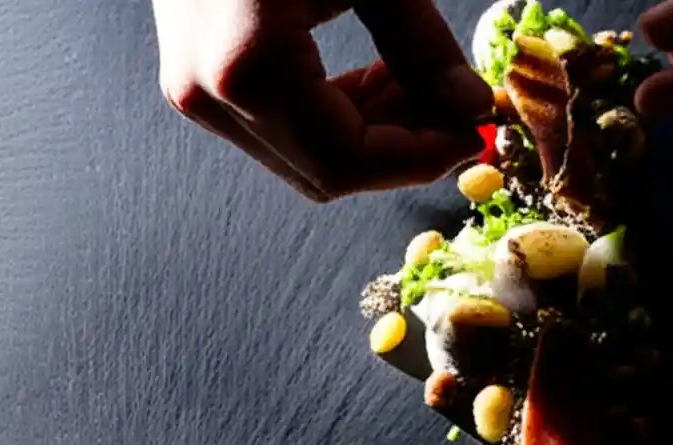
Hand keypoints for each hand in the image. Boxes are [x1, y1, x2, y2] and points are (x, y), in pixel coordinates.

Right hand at [153, 0, 493, 200]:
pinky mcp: (200, 80)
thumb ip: (421, 43)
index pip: (350, 161)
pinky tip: (382, 78)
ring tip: (422, 82)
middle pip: (328, 172)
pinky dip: (340, 116)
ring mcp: (197, 93)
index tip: (476, 129)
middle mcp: (209, 96)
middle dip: (403, 149)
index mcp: (247, 68)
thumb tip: (471, 108)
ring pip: (306, 159)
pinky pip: (283, 129)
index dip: (423, 158)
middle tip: (457, 106)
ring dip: (375, 134)